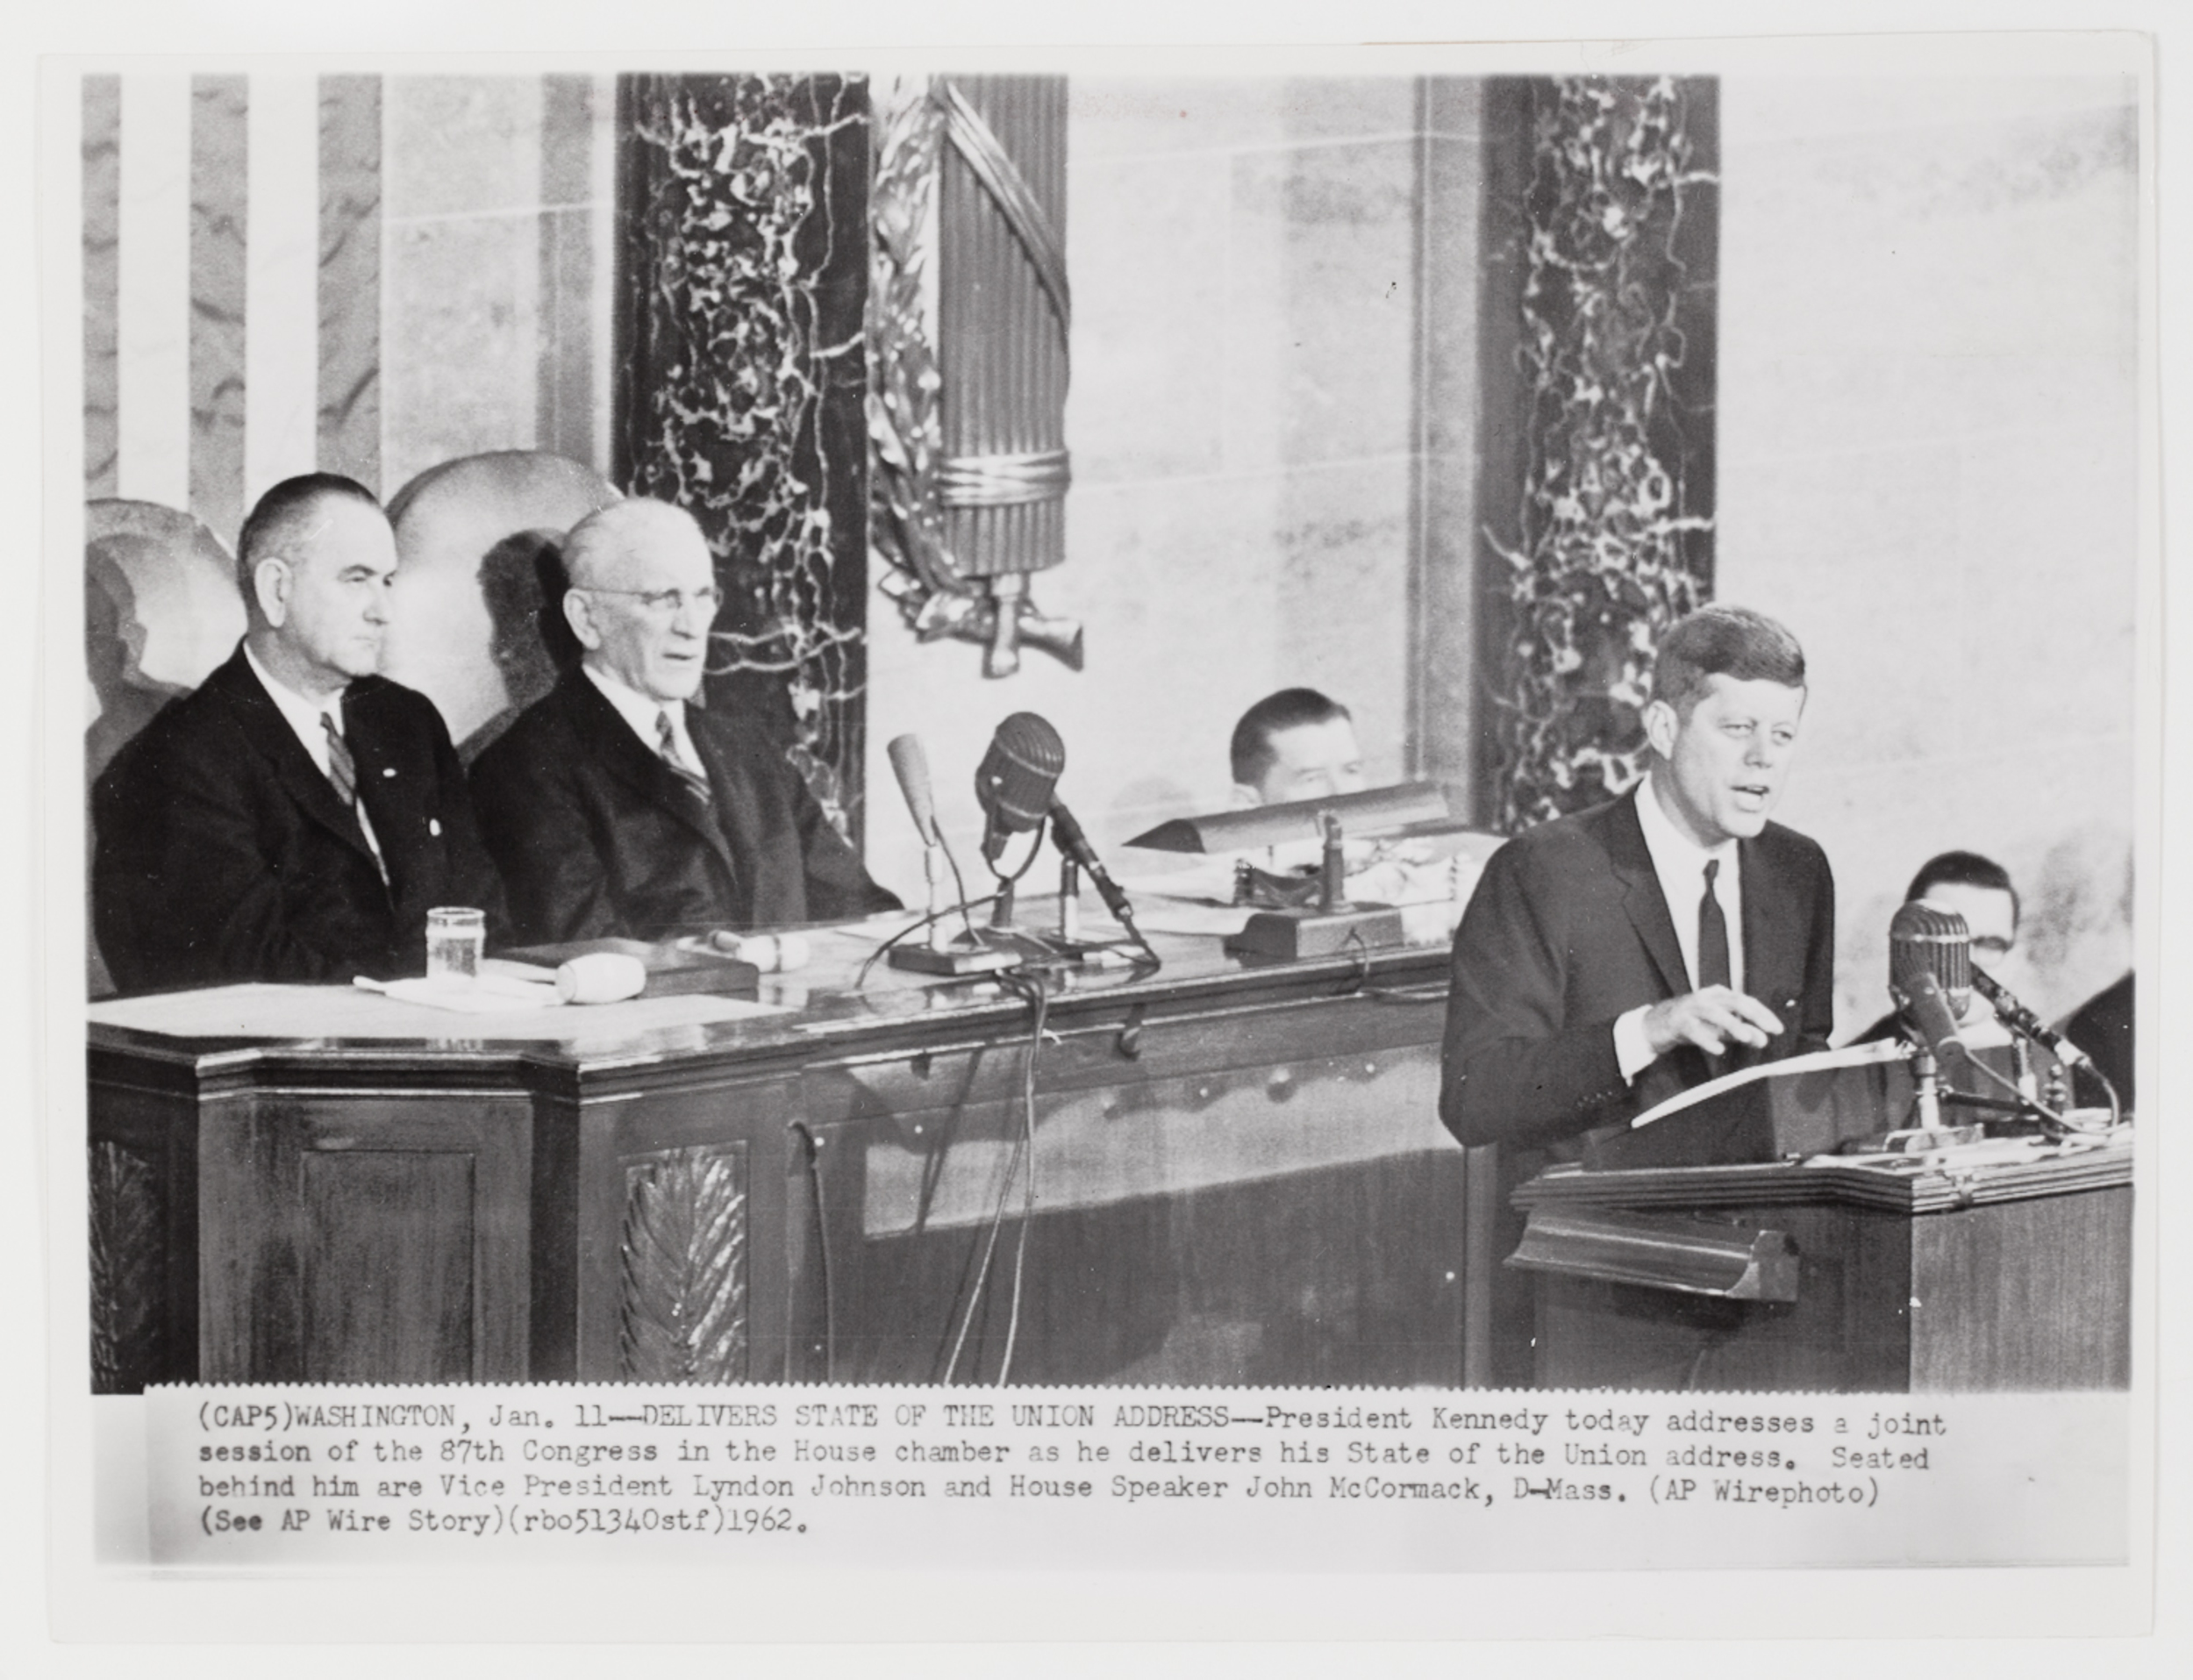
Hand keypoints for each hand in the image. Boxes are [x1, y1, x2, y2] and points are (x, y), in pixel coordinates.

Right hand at [1642, 987, 1783, 1057]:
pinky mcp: (1677, 1020)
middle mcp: (1707, 997)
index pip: (1747, 1001)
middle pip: (1735, 1002)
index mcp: (1720, 995)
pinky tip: (1718, 1050)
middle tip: (1770, 1030)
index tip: (1778, 1029)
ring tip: (1746, 1037)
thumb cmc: (1693, 1023)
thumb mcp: (1720, 1029)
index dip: (1764, 1014)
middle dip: (1754, 1015)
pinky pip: (1694, 1029)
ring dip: (1732, 1024)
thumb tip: (1764, 1040)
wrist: (1656, 1025)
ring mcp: (1691, 1007)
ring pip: (1715, 1012)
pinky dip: (1707, 1039)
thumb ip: (1741, 1032)